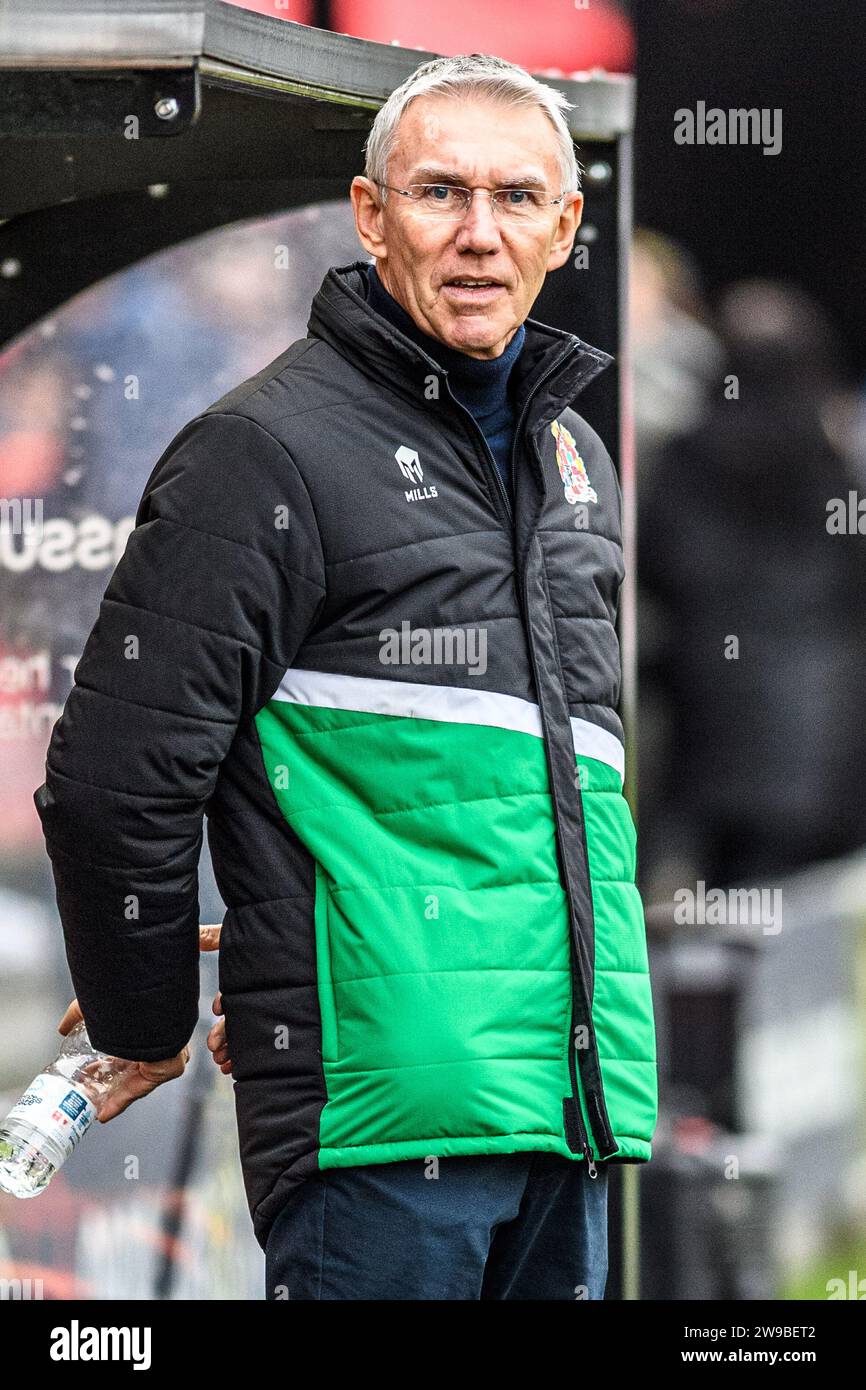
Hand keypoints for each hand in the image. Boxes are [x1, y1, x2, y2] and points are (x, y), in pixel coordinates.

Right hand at [54, 923, 226, 1119]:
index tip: (89, 1071)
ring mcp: (164, 1052)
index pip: (126, 1047)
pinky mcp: (169, 1065)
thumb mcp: (95, 1006)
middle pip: (131, 1067)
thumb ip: (78, 1015)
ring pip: (136, 1081)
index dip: (106, 1060)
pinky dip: (122, 1101)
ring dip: (114, 1095)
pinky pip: (142, 1088)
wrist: (147, 1000)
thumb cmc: (126, 996)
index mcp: (142, 1024)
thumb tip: (62, 1029)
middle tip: (87, 1090)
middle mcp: (156, 1038)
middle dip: (108, 1080)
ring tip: (93, 1108)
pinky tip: (103, 1113)